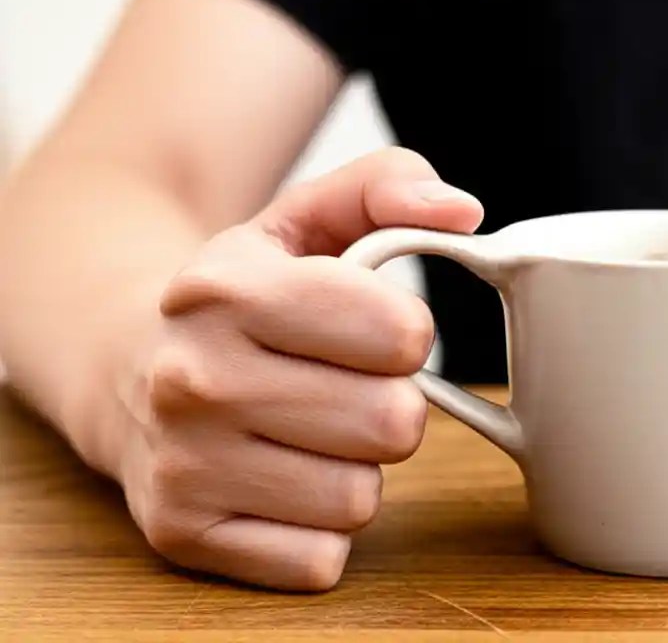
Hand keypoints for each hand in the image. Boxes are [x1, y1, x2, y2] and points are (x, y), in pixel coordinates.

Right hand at [113, 148, 480, 590]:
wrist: (127, 367)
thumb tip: (463, 212)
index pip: (399, 332)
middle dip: (390, 405)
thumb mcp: (306, 218)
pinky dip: (319, 528)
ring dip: (355, 469)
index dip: (406, 333)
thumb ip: (390, 185)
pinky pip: (321, 558)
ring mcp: (181, 462)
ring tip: (307, 432)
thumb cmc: (247, 295)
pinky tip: (281, 480)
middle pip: (392, 423)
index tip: (375, 329)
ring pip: (361, 497)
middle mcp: (193, 376)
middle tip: (344, 387)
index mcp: (228, 287)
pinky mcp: (181, 534)